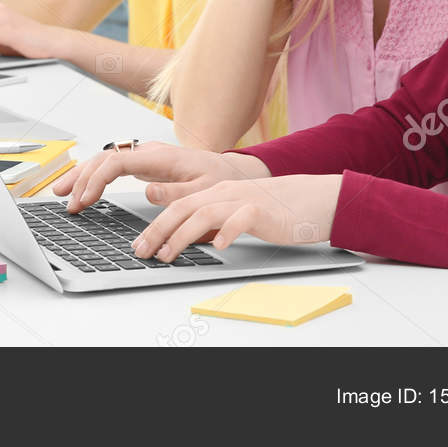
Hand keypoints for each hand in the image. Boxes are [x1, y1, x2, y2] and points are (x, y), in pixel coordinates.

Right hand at [54, 141, 267, 211]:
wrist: (230, 172)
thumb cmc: (219, 181)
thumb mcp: (204, 191)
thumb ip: (177, 192)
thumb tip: (148, 191)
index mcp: (160, 156)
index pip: (117, 162)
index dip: (97, 180)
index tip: (85, 200)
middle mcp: (147, 152)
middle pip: (104, 158)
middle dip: (80, 178)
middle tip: (64, 200)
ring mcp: (143, 156)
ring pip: (103, 160)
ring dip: (81, 176)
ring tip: (61, 193)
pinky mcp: (142, 164)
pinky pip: (111, 166)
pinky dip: (93, 176)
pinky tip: (82, 188)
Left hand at [123, 174, 342, 261]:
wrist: (309, 199)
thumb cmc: (270, 209)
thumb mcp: (234, 212)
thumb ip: (209, 220)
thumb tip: (182, 239)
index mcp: (214, 192)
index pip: (176, 206)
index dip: (154, 226)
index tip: (139, 245)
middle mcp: (223, 193)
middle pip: (182, 208)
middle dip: (158, 231)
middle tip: (143, 252)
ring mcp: (242, 200)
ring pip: (204, 214)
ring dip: (182, 235)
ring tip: (169, 254)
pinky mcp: (262, 211)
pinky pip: (240, 219)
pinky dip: (227, 232)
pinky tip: (218, 246)